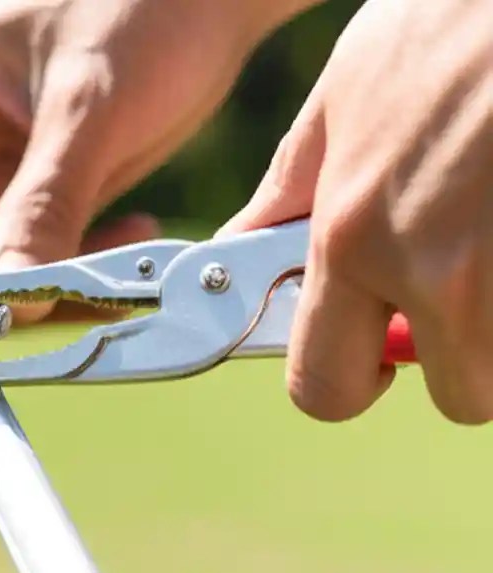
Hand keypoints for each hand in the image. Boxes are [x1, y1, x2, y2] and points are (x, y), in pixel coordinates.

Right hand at [0, 0, 315, 322]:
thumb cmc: (146, 9)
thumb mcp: (90, 110)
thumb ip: (43, 206)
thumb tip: (7, 300)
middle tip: (43, 303)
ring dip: (37, 282)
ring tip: (110, 267)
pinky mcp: (39, 188)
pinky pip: (34, 254)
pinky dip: (75, 266)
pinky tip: (132, 232)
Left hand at [220, 0, 492, 424]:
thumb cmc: (457, 18)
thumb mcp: (348, 90)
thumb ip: (293, 189)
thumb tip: (243, 247)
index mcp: (357, 238)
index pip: (325, 390)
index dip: (350, 381)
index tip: (373, 352)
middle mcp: (442, 273)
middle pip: (461, 395)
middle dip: (465, 357)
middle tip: (469, 283)